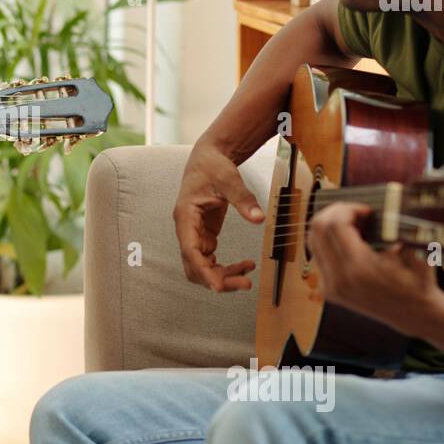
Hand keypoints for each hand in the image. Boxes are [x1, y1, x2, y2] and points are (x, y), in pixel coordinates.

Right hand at [173, 142, 262, 291]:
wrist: (209, 157)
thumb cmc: (213, 166)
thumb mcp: (229, 179)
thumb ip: (243, 199)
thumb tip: (258, 218)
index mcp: (185, 216)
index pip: (190, 251)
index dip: (203, 271)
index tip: (218, 286)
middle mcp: (186, 229)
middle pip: (194, 265)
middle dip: (216, 279)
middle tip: (244, 284)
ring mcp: (194, 234)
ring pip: (201, 266)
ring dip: (222, 276)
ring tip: (247, 277)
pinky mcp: (204, 235)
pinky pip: (211, 260)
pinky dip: (225, 268)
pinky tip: (246, 266)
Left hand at [306, 201, 437, 326]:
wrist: (415, 315)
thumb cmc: (418, 281)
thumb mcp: (414, 250)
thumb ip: (396, 227)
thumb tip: (383, 205)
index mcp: (360, 268)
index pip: (335, 224)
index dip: (348, 208)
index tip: (367, 209)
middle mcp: (339, 279)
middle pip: (318, 228)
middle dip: (336, 212)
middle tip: (358, 212)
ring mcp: (331, 287)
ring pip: (313, 241)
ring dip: (331, 225)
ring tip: (356, 225)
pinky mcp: (329, 291)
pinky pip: (318, 255)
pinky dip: (329, 241)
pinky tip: (350, 239)